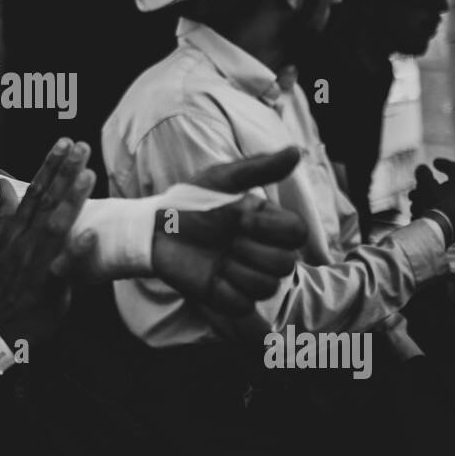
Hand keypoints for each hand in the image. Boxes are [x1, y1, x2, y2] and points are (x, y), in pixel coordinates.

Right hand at [0, 138, 96, 345]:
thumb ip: (2, 214)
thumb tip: (3, 183)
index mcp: (15, 230)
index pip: (34, 191)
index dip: (49, 165)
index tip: (64, 142)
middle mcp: (25, 241)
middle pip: (46, 200)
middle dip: (64, 171)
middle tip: (81, 146)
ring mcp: (36, 262)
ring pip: (55, 225)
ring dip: (71, 199)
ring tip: (87, 174)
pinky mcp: (47, 286)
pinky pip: (63, 267)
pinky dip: (75, 251)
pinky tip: (91, 235)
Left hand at [150, 147, 307, 323]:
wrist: (157, 230)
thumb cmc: (191, 201)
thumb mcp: (223, 180)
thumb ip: (260, 168)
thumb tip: (297, 150)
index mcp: (268, 222)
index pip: (298, 233)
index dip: (271, 229)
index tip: (239, 218)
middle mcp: (264, 251)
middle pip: (286, 264)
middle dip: (250, 250)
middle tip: (225, 240)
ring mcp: (249, 276)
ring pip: (267, 287)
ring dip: (236, 271)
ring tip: (217, 258)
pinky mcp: (231, 298)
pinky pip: (242, 304)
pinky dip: (224, 291)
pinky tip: (210, 276)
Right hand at [411, 158, 454, 242]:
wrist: (440, 232)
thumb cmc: (434, 204)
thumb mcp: (425, 185)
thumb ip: (423, 174)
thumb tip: (422, 168)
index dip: (444, 164)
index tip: (434, 163)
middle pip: (445, 189)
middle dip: (426, 189)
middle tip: (415, 191)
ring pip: (441, 203)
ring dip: (425, 201)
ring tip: (413, 205)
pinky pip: (442, 216)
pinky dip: (430, 213)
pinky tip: (418, 216)